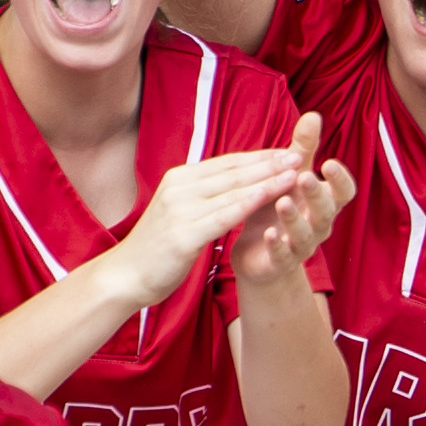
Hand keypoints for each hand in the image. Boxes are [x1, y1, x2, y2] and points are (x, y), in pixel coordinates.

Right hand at [107, 144, 304, 306]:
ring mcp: (180, 210)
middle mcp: (179, 188)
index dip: (259, 156)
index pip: (227, 163)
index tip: (287, 149)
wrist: (126, 276)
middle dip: (269, 163)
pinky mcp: (184, 234)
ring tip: (294, 173)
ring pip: (233, 191)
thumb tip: (234, 178)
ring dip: (267, 180)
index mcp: (180, 178)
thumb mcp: (181, 209)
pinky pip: (224, 216)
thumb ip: (204, 192)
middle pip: (234, 172)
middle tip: (299, 153)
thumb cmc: (160, 245)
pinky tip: (270, 197)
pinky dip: (249, 204)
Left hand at [231, 114, 355, 285]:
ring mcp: (302, 245)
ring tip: (282, 202)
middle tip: (304, 177)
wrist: (261, 256)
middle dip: (316, 195)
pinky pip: (284, 256)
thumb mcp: (291, 177)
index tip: (329, 162)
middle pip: (326, 211)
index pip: (343, 192)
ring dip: (295, 218)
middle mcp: (318, 224)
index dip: (340, 180)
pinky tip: (268, 234)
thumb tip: (313, 114)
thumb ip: (303, 149)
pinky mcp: (281, 263)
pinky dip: (277, 245)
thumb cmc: (279, 208)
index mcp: (323, 202)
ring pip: (305, 234)